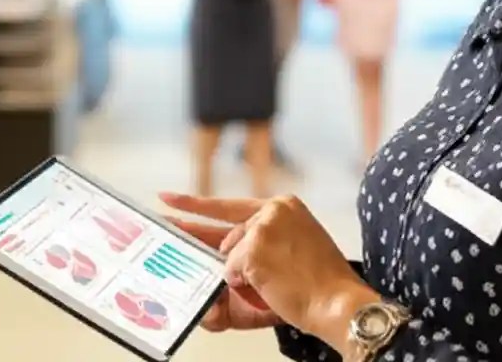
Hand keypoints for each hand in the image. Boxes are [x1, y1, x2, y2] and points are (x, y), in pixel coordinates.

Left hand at [161, 193, 371, 340]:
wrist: (339, 304)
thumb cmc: (317, 286)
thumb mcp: (286, 255)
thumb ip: (254, 249)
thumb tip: (218, 260)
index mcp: (283, 207)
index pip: (231, 206)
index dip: (197, 204)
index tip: (168, 197)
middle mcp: (272, 209)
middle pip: (226, 236)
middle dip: (203, 242)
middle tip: (162, 221)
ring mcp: (262, 226)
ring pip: (229, 257)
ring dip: (245, 278)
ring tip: (280, 282)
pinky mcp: (254, 247)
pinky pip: (231, 272)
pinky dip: (246, 286)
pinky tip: (274, 285)